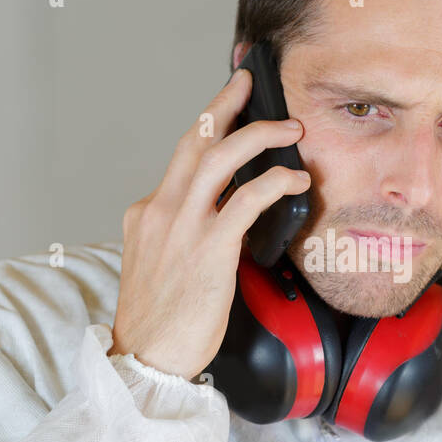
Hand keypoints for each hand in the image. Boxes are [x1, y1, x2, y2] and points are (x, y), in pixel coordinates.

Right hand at [108, 68, 309, 379]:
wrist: (147, 359)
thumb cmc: (159, 323)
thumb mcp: (160, 265)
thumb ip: (183, 235)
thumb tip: (222, 221)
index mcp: (146, 214)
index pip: (182, 161)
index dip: (209, 132)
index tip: (226, 112)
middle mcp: (160, 211)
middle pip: (195, 140)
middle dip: (224, 105)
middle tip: (247, 82)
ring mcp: (183, 226)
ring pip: (220, 157)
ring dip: (259, 134)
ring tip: (290, 128)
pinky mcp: (209, 248)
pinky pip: (247, 199)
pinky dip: (275, 181)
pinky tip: (295, 180)